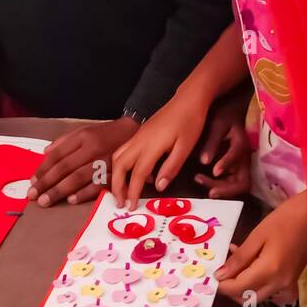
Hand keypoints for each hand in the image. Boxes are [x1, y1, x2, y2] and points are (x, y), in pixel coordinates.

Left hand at [27, 116, 137, 206]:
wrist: (134, 131)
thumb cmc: (105, 133)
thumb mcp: (83, 130)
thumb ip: (63, 141)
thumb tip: (44, 154)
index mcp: (82, 137)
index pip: (58, 154)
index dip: (43, 168)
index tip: (32, 181)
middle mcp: (92, 148)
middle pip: (65, 167)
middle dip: (47, 182)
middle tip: (33, 195)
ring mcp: (104, 161)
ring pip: (78, 177)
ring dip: (60, 190)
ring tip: (46, 201)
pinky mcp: (115, 172)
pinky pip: (98, 185)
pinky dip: (84, 193)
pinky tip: (71, 200)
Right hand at [110, 91, 210, 209]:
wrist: (189, 98)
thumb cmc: (190, 122)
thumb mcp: (185, 147)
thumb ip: (171, 167)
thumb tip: (158, 187)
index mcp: (151, 146)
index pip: (137, 174)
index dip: (133, 192)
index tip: (131, 207)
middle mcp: (139, 140)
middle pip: (119, 165)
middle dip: (117, 186)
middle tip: (120, 203)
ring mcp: (138, 135)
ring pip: (118, 156)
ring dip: (116, 175)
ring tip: (122, 191)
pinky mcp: (141, 133)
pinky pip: (125, 151)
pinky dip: (123, 165)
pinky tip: (138, 174)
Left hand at [193, 88, 251, 198]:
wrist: (233, 110)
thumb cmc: (226, 114)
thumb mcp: (218, 123)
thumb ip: (212, 142)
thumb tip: (203, 161)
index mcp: (242, 143)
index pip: (237, 156)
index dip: (227, 163)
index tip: (214, 171)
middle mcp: (245, 157)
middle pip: (243, 182)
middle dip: (226, 189)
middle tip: (208, 189)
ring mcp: (241, 164)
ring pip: (237, 185)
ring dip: (221, 189)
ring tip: (198, 179)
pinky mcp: (235, 167)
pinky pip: (230, 182)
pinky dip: (218, 185)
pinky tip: (201, 178)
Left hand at [216, 191, 306, 305]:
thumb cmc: (286, 219)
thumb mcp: (258, 235)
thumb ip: (239, 258)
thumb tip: (221, 275)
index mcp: (269, 272)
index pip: (237, 289)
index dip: (221, 285)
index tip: (212, 273)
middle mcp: (278, 284)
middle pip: (246, 299)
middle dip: (230, 289)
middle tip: (222, 269)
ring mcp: (286, 284)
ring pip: (257, 296)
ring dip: (242, 286)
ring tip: (235, 262)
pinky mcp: (290, 280)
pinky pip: (267, 289)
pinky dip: (255, 281)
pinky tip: (249, 262)